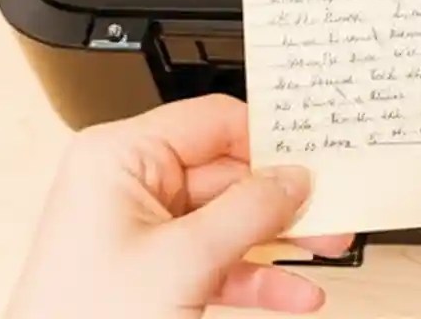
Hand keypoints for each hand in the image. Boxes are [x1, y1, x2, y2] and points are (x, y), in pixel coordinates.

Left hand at [6, 94, 353, 318]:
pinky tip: (296, 291)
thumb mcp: (184, 259)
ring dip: (282, 239)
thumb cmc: (84, 318)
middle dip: (287, 199)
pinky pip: (220, 258)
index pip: (215, 122)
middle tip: (335, 208)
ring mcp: (142, 230)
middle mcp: (129, 185)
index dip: (271, 138)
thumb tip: (295, 179)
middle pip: (232, 173)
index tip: (318, 154)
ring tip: (328, 248)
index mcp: (120, 157)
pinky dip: (259, 274)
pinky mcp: (155, 270)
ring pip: (232, 219)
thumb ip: (249, 211)